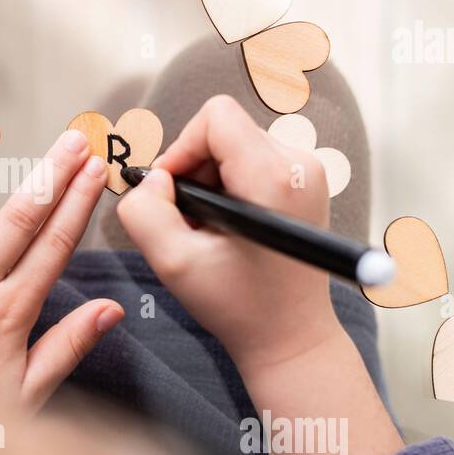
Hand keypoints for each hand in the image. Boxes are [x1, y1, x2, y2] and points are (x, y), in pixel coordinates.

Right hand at [117, 95, 338, 373]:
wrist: (291, 337)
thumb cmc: (240, 306)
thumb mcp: (174, 264)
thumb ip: (145, 212)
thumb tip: (152, 179)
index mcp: (272, 178)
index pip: (216, 117)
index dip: (182, 148)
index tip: (173, 192)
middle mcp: (300, 164)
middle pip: (224, 129)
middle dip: (195, 169)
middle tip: (190, 220)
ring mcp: (308, 172)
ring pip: (235, 143)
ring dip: (210, 181)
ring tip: (210, 229)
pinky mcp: (307, 182)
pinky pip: (252, 159)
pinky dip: (230, 187)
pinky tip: (228, 228)